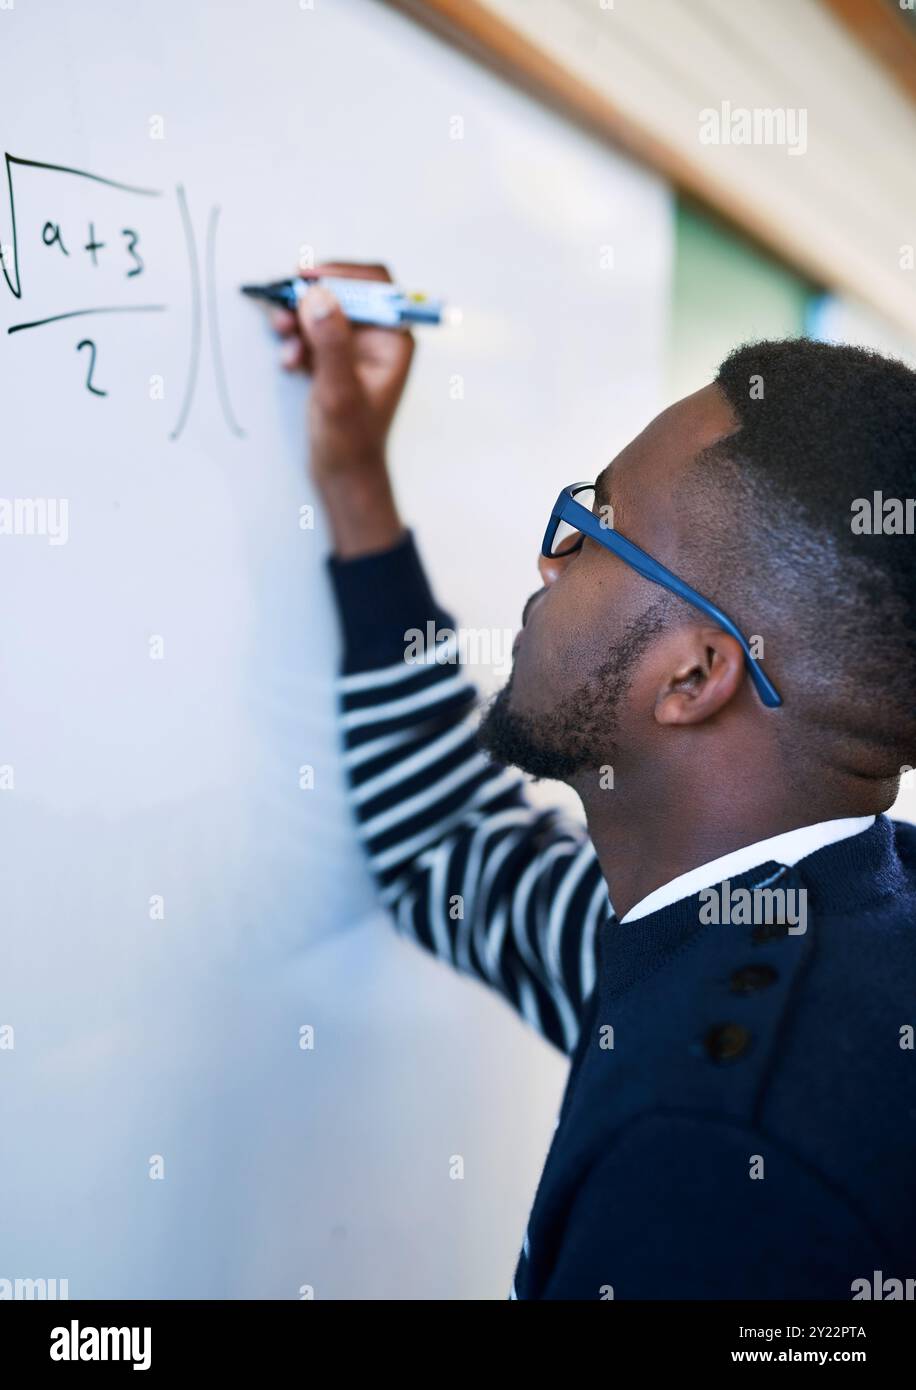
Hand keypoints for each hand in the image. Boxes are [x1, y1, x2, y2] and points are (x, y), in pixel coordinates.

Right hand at [272, 261, 414, 487]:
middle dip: (310, 298)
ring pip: (323, 312)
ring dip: (297, 318)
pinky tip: (289, 361)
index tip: (307, 279)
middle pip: (344, 293)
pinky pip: (311, 333)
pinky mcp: (334, 361)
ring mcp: (355, 350)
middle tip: (283, 309)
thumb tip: (318, 297)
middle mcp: (378, 339)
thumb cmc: (351, 441)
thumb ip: (331, 343)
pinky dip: (296, 340)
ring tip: (281, 334)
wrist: (343, 475)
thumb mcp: (339, 391)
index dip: (342, 273)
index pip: (376, 284)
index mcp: (394, 340)